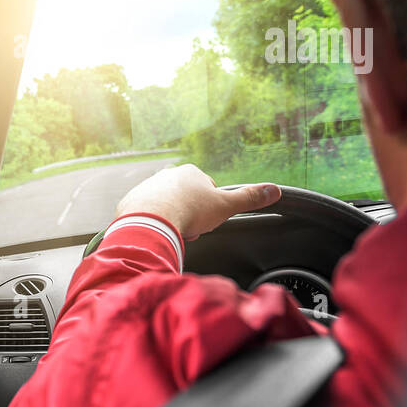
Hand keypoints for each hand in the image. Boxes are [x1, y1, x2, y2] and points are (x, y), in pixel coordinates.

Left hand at [115, 164, 280, 240]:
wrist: (150, 221)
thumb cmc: (189, 212)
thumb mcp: (225, 205)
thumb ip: (249, 198)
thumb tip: (275, 190)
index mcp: (190, 173)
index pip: (206, 190)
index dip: (209, 209)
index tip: (206, 220)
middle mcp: (166, 176)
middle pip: (185, 200)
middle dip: (189, 217)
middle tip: (189, 230)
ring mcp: (147, 188)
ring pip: (165, 207)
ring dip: (171, 221)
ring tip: (173, 233)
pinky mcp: (131, 202)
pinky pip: (145, 215)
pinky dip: (152, 225)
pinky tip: (156, 233)